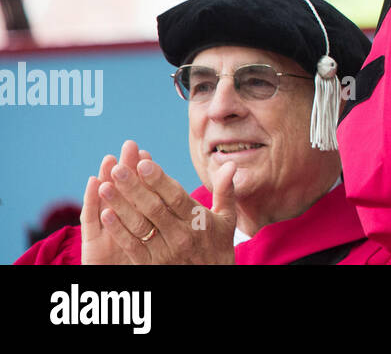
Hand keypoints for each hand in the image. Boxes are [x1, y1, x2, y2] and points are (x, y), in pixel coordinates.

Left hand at [93, 141, 237, 264]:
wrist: (213, 282)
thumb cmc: (218, 247)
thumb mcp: (227, 219)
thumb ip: (225, 191)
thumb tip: (231, 164)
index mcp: (199, 220)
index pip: (176, 196)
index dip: (159, 180)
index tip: (143, 163)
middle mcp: (181, 235)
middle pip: (154, 208)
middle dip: (134, 187)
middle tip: (118, 169)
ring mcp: (165, 251)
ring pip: (139, 225)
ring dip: (121, 206)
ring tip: (105, 187)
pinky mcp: (151, 265)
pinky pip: (132, 246)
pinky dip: (119, 230)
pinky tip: (106, 214)